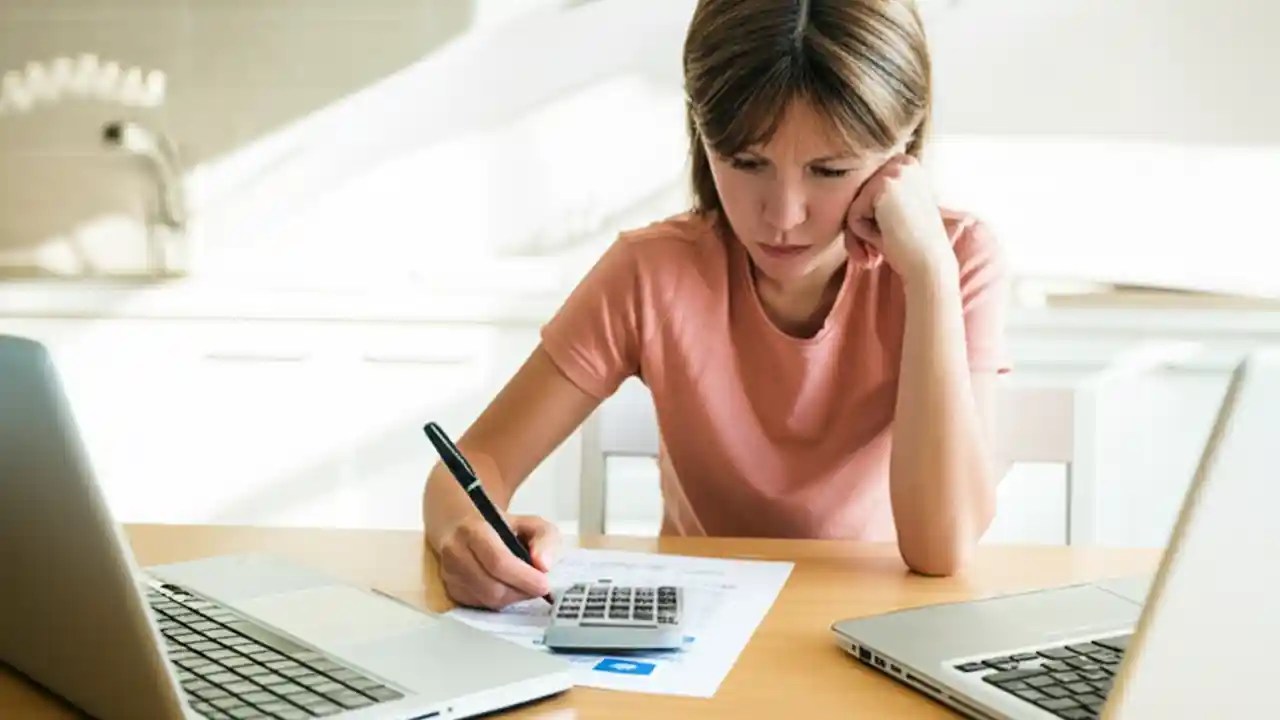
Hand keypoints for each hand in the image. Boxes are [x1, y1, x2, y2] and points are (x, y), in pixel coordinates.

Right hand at [436, 514, 561, 608]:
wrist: (459, 526)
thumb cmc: (497, 525)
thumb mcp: (529, 522)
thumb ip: (544, 538)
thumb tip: (543, 566)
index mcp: (473, 529)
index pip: (498, 561)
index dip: (523, 577)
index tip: (543, 584)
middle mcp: (455, 552)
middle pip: (492, 587)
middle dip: (520, 592)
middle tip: (537, 587)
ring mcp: (449, 574)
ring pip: (486, 600)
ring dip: (512, 598)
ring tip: (523, 586)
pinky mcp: (449, 590)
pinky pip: (479, 605)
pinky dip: (498, 601)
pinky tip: (506, 588)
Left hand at [845, 155, 956, 283]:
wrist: (929, 264)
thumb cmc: (909, 246)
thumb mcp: (889, 215)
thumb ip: (870, 201)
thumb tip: (833, 190)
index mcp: (907, 165)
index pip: (866, 190)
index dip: (871, 219)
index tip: (890, 233)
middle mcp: (903, 162)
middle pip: (858, 195)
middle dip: (863, 226)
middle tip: (882, 246)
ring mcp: (894, 171)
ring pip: (853, 205)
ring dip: (863, 232)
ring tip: (887, 242)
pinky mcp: (884, 185)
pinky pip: (853, 213)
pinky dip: (863, 233)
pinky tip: (887, 238)